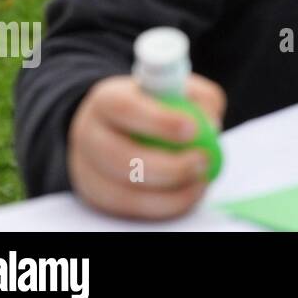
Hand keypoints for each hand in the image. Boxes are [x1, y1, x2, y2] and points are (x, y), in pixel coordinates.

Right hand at [67, 73, 225, 219]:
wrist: (116, 123)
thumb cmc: (155, 103)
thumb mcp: (178, 88)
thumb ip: (199, 98)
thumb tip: (210, 125)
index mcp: (106, 99)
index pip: (126, 109)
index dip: (159, 121)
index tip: (194, 129)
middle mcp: (89, 134)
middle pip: (120, 158)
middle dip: (168, 166)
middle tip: (203, 162)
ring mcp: (86, 169)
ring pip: (122, 192)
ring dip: (169, 193)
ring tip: (201, 180)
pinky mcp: (94, 197)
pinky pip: (129, 210)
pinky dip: (163, 206)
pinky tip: (188, 194)